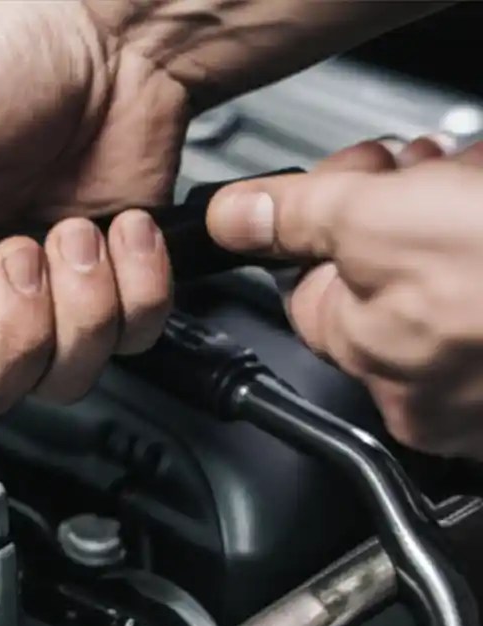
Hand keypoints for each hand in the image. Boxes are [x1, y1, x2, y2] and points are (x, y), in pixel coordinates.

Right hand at [0, 1, 190, 415]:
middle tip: (15, 251)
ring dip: (79, 302)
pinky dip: (137, 285)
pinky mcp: (112, 288)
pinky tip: (118, 229)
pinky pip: (131, 337)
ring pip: (61, 375)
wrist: (113, 40)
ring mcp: (46, 296)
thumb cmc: (1, 62)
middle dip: (12, 332)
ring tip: (71, 229)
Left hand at [208, 134, 482, 458]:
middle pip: (382, 276)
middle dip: (398, 206)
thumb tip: (235, 219)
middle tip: (429, 168)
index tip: (356, 174)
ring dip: (453, 213)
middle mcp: (430, 390)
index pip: (309, 282)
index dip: (325, 212)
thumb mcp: (385, 220)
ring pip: (446, 276)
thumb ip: (299, 219)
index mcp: (374, 359)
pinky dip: (482, 247)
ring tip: (474, 184)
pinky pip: (479, 296)